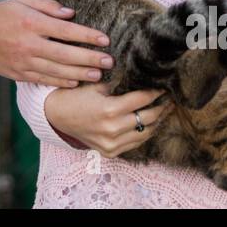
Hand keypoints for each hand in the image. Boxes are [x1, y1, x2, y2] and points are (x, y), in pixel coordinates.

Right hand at [0, 0, 114, 87]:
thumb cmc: (1, 15)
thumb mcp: (23, 2)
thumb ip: (48, 7)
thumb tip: (72, 14)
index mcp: (32, 24)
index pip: (65, 31)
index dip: (87, 36)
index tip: (105, 40)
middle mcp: (29, 44)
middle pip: (66, 54)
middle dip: (90, 58)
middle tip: (110, 62)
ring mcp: (24, 61)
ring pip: (57, 70)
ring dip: (80, 73)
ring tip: (99, 75)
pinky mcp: (19, 74)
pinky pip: (45, 79)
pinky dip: (61, 81)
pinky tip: (76, 82)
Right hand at [44, 82, 167, 156]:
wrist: (57, 116)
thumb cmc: (76, 96)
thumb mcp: (96, 85)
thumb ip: (119, 83)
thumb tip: (141, 75)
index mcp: (109, 109)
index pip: (142, 99)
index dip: (155, 92)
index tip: (164, 86)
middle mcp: (112, 129)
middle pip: (148, 117)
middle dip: (161, 107)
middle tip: (170, 98)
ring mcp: (112, 143)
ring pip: (145, 133)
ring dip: (156, 121)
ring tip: (164, 110)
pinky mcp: (110, 152)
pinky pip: (135, 143)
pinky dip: (144, 132)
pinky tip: (149, 123)